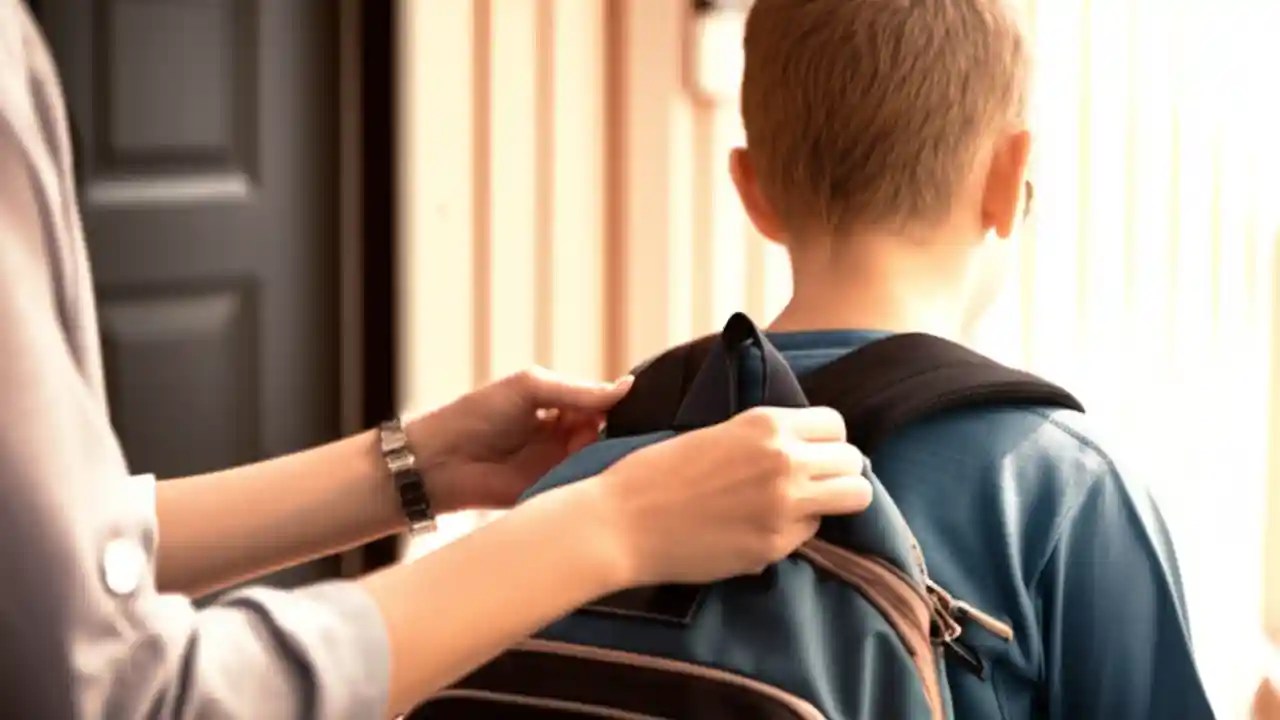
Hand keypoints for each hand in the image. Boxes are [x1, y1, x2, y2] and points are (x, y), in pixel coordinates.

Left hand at [406, 368, 633, 512]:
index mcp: (558, 405)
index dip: (618, 405)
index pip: (601, 403)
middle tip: (618, 433)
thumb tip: (627, 387)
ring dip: (605, 456)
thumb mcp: (531, 388)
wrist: (441, 461)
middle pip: (605, 433)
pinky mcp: (552, 491)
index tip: (640, 407)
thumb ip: (578, 391)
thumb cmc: (478, 414)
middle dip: (617, 432)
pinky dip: (592, 482)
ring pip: (598, 460)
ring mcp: (559, 465)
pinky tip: (602, 476)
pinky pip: (581, 486)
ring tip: (602, 452)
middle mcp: (563, 435)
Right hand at [591, 406, 871, 586]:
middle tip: (811, 482)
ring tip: (800, 506)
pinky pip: (809, 536)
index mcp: (766, 424)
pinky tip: (758, 529)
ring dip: (832, 502)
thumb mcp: (715, 433)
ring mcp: (785, 508)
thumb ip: (762, 438)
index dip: (824, 440)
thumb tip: (800, 449)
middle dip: (838, 471)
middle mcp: (785, 462)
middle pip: (855, 462)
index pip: (836, 424)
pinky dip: (792, 533)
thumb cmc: (654, 474)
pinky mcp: (775, 547)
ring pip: (854, 498)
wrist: (621, 523)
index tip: (810, 452)